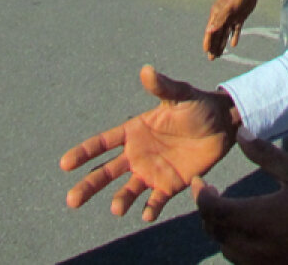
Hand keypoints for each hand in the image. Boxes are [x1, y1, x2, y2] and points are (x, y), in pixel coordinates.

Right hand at [60, 65, 238, 221]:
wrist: (222, 124)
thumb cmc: (197, 106)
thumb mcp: (180, 95)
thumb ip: (162, 87)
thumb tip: (146, 71)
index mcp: (134, 131)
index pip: (102, 143)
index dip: (83, 153)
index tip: (64, 165)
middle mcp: (138, 154)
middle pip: (107, 172)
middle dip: (89, 185)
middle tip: (71, 201)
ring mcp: (152, 171)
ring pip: (128, 190)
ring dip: (121, 200)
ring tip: (117, 209)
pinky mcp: (170, 185)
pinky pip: (156, 200)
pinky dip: (151, 208)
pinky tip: (146, 215)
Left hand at [192, 130, 287, 263]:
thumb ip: (264, 154)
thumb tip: (241, 132)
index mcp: (253, 217)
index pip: (211, 209)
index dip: (201, 194)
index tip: (202, 182)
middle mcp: (250, 244)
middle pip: (214, 230)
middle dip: (208, 210)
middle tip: (211, 193)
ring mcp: (259, 261)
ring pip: (226, 247)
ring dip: (221, 229)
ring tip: (229, 211)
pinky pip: (241, 259)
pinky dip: (236, 245)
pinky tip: (248, 232)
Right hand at [203, 0, 259, 59]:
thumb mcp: (229, 8)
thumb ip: (219, 20)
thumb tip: (208, 31)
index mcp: (216, 14)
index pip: (210, 31)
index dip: (208, 41)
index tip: (206, 51)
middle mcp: (222, 16)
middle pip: (217, 34)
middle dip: (214, 46)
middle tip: (212, 59)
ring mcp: (231, 17)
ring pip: (225, 33)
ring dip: (222, 43)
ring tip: (220, 55)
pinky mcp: (240, 16)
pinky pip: (235, 29)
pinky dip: (234, 36)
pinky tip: (233, 44)